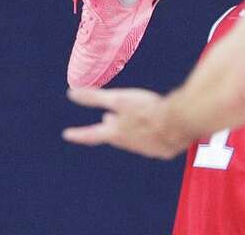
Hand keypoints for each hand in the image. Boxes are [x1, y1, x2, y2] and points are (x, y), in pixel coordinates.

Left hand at [62, 86, 190, 158]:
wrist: (178, 122)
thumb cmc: (146, 109)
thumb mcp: (118, 99)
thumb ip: (95, 97)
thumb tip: (72, 93)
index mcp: (115, 133)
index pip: (91, 134)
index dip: (78, 133)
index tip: (67, 134)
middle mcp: (128, 144)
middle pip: (114, 136)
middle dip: (109, 128)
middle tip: (105, 120)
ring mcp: (145, 149)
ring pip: (132, 139)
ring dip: (127, 130)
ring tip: (127, 121)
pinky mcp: (161, 150)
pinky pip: (150, 142)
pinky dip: (147, 134)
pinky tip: (152, 128)